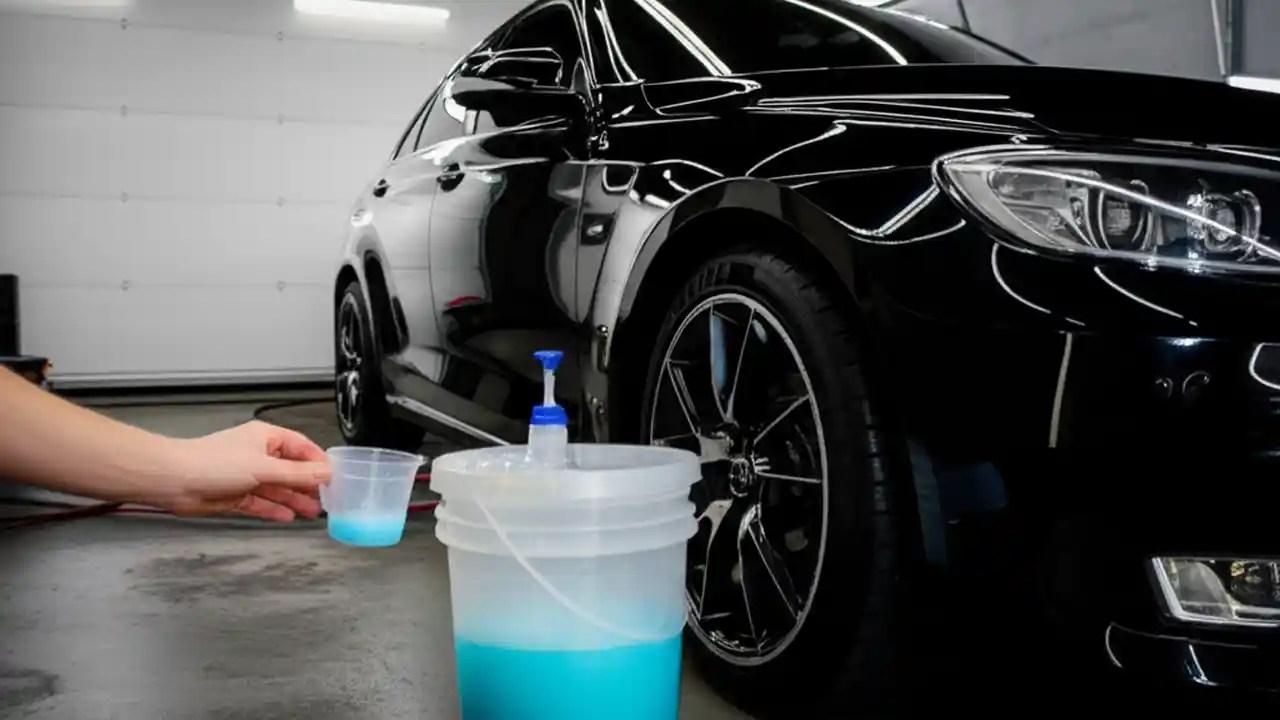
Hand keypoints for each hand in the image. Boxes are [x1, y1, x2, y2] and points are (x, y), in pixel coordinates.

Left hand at [150, 421, 331, 520]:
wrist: (174, 480)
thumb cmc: (216, 463)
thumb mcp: (264, 467)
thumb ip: (298, 473)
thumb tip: (328, 472)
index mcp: (266, 438)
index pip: (301, 447)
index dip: (318, 461)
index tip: (335, 476)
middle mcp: (257, 455)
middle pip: (290, 470)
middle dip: (307, 484)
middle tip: (328, 500)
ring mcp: (246, 476)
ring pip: (276, 489)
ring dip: (293, 499)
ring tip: (312, 513)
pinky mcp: (234, 495)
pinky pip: (260, 503)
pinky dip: (272, 510)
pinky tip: (287, 518)